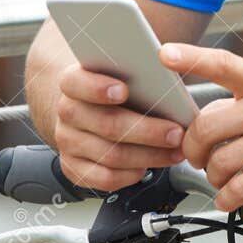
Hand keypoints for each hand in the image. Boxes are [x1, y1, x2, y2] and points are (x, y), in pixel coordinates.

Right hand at [54, 63, 185, 190]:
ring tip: (175, 151)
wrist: (89, 111)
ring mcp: (68, 142)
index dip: (97, 88)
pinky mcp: (74, 168)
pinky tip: (150, 167)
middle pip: (106, 124)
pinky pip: (105, 178)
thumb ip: (137, 69)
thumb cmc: (115, 90)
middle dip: (147, 130)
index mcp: (72, 82)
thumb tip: (169, 65)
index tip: (123, 90)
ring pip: (111, 154)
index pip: (76, 82)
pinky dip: (131, 175)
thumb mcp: (122, 72)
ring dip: (149, 155)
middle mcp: (67, 112)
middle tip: (175, 132)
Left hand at [159, 44, 242, 210]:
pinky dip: (227, 199)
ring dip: (214, 178)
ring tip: (224, 179)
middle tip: (198, 157)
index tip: (166, 53)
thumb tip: (210, 120)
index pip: (224, 64)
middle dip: (194, 150)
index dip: (191, 58)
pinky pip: (239, 189)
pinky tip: (231, 198)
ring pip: (220, 163)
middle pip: (206, 128)